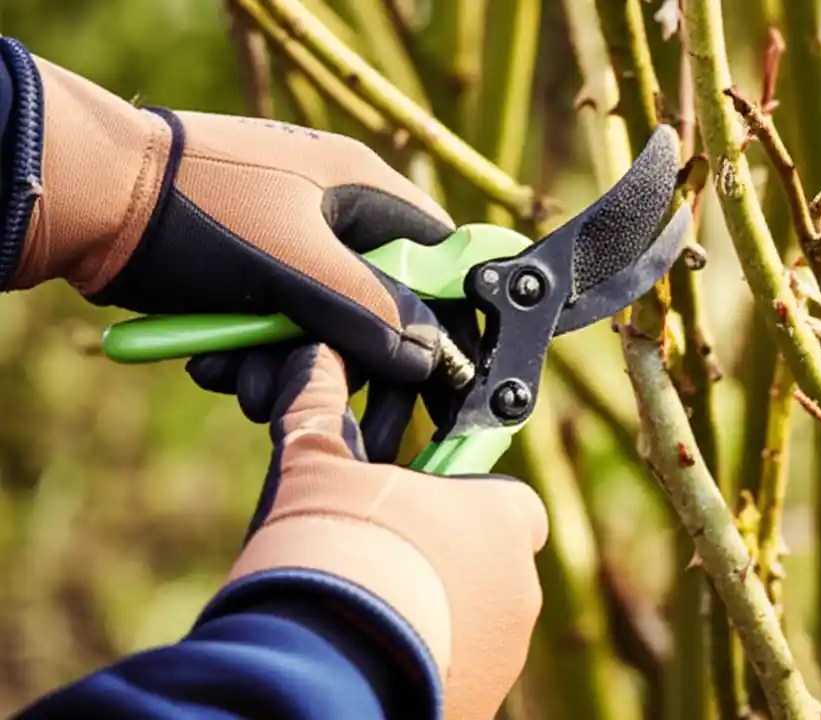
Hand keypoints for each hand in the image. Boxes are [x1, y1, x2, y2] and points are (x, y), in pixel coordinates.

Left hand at [9, 50, 457, 387]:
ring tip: (249, 388)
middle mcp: (334, 221)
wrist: (87, 202)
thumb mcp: (296, 268)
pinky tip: (216, 365)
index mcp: (362, 192)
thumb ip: (373, 314)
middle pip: (381, 312)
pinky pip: (272, 335)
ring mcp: (287, 251)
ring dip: (290, 373)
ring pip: (322, 334)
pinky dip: (250, 361)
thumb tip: (432, 359)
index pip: (439, 259)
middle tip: (363, 433)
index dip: (451, 322)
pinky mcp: (244, 280)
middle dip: (355, 371)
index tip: (450, 381)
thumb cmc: (200, 212)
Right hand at [222, 343, 546, 718]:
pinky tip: (369, 659)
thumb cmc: (332, 552)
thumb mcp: (315, 468)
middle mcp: (520, 587)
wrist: (322, 668)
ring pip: (475, 624)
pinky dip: (424, 667)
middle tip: (378, 564)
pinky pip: (457, 675)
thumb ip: (319, 407)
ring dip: (433, 617)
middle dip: (443, 563)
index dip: (462, 499)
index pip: (508, 498)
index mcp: (502, 517)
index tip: (415, 509)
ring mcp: (505, 655)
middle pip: (489, 563)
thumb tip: (315, 358)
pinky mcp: (479, 706)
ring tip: (364, 616)